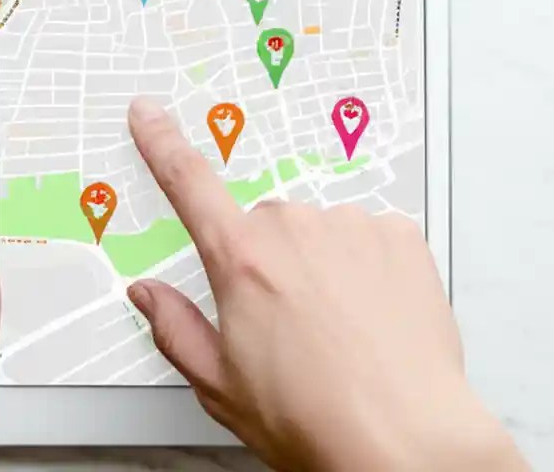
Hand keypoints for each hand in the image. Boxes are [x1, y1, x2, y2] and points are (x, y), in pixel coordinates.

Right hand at [124, 98, 526, 471]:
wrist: (404, 440)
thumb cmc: (317, 419)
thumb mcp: (219, 384)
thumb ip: (175, 327)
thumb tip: (150, 295)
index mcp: (241, 260)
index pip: (187, 183)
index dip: (162, 142)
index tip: (149, 114)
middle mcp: (295, 230)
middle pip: (263, 226)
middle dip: (267, 264)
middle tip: (286, 324)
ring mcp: (352, 228)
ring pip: (318, 232)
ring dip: (320, 267)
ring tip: (336, 330)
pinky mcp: (400, 236)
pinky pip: (367, 237)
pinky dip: (366, 269)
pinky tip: (368, 316)